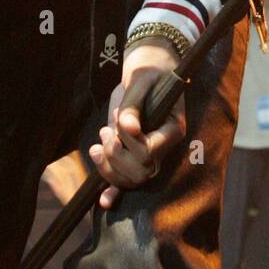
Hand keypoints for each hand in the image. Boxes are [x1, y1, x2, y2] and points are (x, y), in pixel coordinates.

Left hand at [88, 43, 186, 210]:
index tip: (120, 120)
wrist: (148, 68)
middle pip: (141, 172)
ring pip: (132, 179)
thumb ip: (134, 103)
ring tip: (97, 146)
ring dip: (108, 168)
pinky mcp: (135, 154)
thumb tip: (126, 126)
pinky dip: (115, 191)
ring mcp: (150, 154)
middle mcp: (163, 147)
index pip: (149, 152)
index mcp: (172, 130)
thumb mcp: (141, 79)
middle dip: (116, 156)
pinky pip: (127, 180)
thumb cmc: (148, 71)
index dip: (129, 142)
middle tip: (105, 131)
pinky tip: (104, 201)